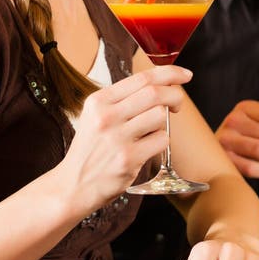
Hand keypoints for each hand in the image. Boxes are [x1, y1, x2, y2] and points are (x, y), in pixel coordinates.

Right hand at [64, 65, 191, 207]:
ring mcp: (117, 138)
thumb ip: (122, 100)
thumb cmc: (90, 149)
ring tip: (151, 132)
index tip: (185, 75)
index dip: (170, 73)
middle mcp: (106, 116)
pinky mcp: (128, 159)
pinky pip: (161, 140)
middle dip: (174, 96)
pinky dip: (161, 142)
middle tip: (177, 105)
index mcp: (99, 100)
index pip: (142, 78)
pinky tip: (147, 148)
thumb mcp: (96, 116)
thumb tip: (159, 84)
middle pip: (154, 93)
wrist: (73, 186)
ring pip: (160, 116)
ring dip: (163, 123)